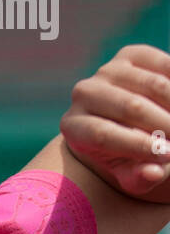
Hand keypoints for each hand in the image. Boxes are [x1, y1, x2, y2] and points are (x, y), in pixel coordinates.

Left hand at [60, 45, 169, 201]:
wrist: (124, 125)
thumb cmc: (124, 157)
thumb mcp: (128, 174)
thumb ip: (137, 177)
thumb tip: (154, 173)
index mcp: (74, 126)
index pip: (103, 134)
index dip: (138, 146)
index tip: (167, 156)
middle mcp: (84, 93)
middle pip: (130, 107)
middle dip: (164, 125)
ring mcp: (107, 70)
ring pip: (152, 85)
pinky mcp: (130, 55)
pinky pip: (163, 65)